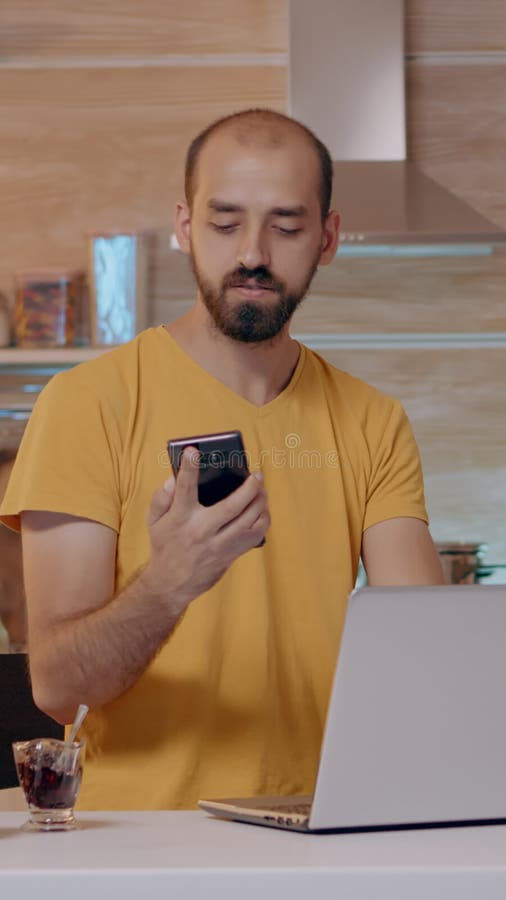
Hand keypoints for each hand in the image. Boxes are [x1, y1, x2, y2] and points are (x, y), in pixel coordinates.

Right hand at [142, 447, 269, 607]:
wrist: (171, 583)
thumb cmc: (164, 545)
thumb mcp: (154, 521)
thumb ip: (161, 497)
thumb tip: (174, 478)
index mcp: (180, 518)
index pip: (184, 489)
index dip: (188, 469)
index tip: (193, 451)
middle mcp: (201, 530)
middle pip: (232, 506)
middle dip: (249, 487)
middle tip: (257, 474)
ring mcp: (219, 545)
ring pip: (249, 521)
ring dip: (260, 502)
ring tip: (262, 489)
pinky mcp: (230, 554)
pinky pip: (255, 536)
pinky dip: (263, 520)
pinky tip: (262, 510)